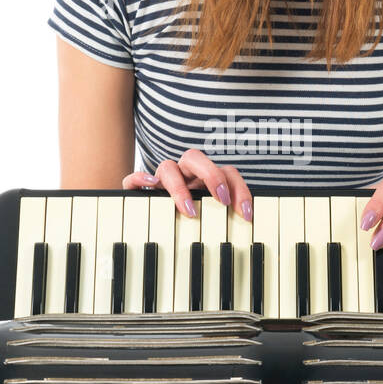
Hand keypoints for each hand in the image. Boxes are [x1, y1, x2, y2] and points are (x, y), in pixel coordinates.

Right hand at [123, 148, 253, 220]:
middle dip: (212, 175)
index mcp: (205, 179)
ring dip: (180, 187)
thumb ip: (226, 218)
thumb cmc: (189, 221)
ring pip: (167, 167)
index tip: (246, 214)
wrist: (151, 225)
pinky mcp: (140, 190)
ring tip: (189, 210)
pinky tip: (150, 186)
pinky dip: (141, 178)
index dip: (240, 189)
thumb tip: (247, 225)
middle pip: (195, 157)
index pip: (226, 171)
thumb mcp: (212, 219)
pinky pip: (135, 178)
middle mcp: (184, 175)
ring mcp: (161, 181)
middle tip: (222, 200)